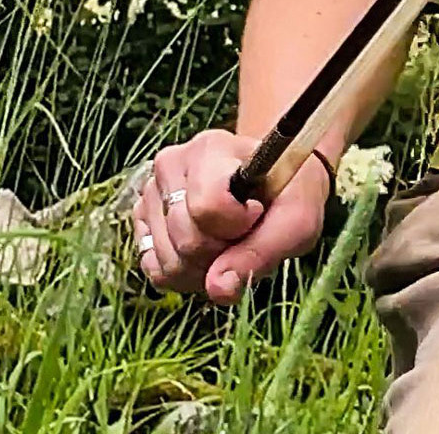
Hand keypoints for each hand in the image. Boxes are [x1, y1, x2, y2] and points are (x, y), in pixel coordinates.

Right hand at [132, 128, 333, 302]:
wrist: (271, 180)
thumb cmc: (286, 195)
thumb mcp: (296, 220)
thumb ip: (262, 253)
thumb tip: (217, 289)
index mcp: (212, 149)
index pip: (207, 207)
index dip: (236, 227)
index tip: (256, 213)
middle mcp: (171, 164)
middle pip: (186, 240)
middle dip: (220, 253)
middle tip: (244, 234)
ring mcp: (151, 190)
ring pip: (167, 259)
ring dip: (202, 269)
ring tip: (227, 244)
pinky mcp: (142, 216)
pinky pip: (153, 267)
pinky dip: (181, 274)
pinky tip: (205, 255)